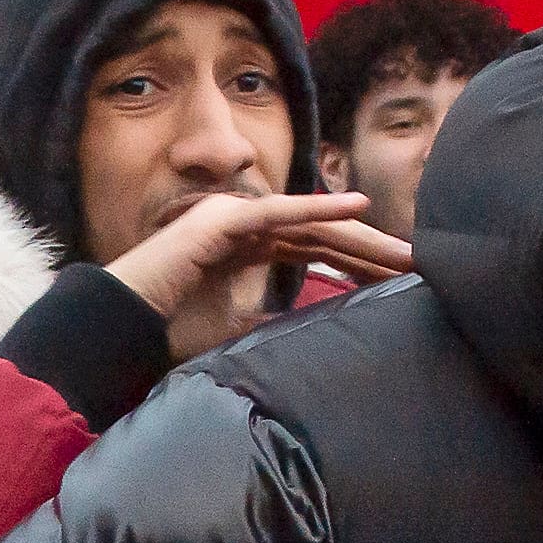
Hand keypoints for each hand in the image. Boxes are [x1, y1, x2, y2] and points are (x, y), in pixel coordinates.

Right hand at [106, 191, 410, 359]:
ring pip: (310, 223)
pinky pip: (280, 212)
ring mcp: (233, 218)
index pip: (315, 249)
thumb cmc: (168, 330)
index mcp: (250, 249)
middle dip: (370, 248)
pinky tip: (358, 206)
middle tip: (419, 264)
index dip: (358, 262)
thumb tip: (306, 335)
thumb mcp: (236, 329)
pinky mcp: (223, 220)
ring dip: (360, 234)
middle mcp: (246, 226)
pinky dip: (319, 208)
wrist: (123, 329)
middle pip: (322, 233)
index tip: (398, 281)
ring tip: (404, 250)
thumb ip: (270, 323)